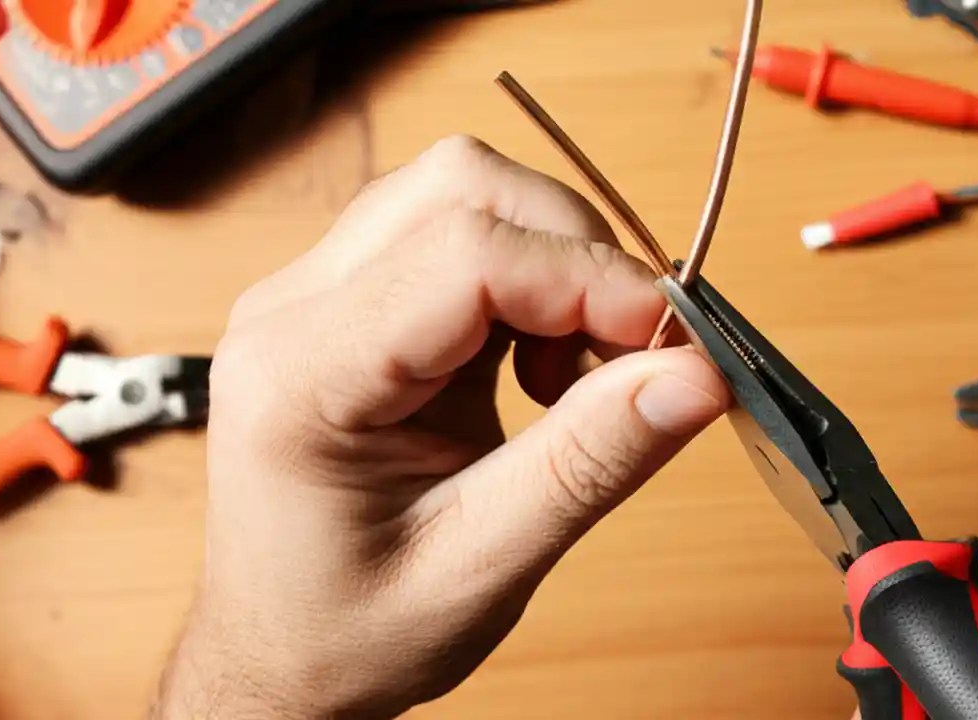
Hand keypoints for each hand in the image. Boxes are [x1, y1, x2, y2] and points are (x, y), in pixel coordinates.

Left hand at [152, 136, 728, 718]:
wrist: (281, 653)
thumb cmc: (350, 631)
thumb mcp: (480, 569)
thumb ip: (588, 462)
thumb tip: (695, 374)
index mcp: (303, 377)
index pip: (464, 253)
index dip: (589, 277)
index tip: (672, 340)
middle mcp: (292, 310)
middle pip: (463, 188)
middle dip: (576, 256)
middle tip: (628, 358)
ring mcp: (316, 295)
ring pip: (464, 192)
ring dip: (555, 264)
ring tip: (573, 375)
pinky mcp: (355, 300)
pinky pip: (458, 233)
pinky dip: (532, 282)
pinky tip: (540, 365)